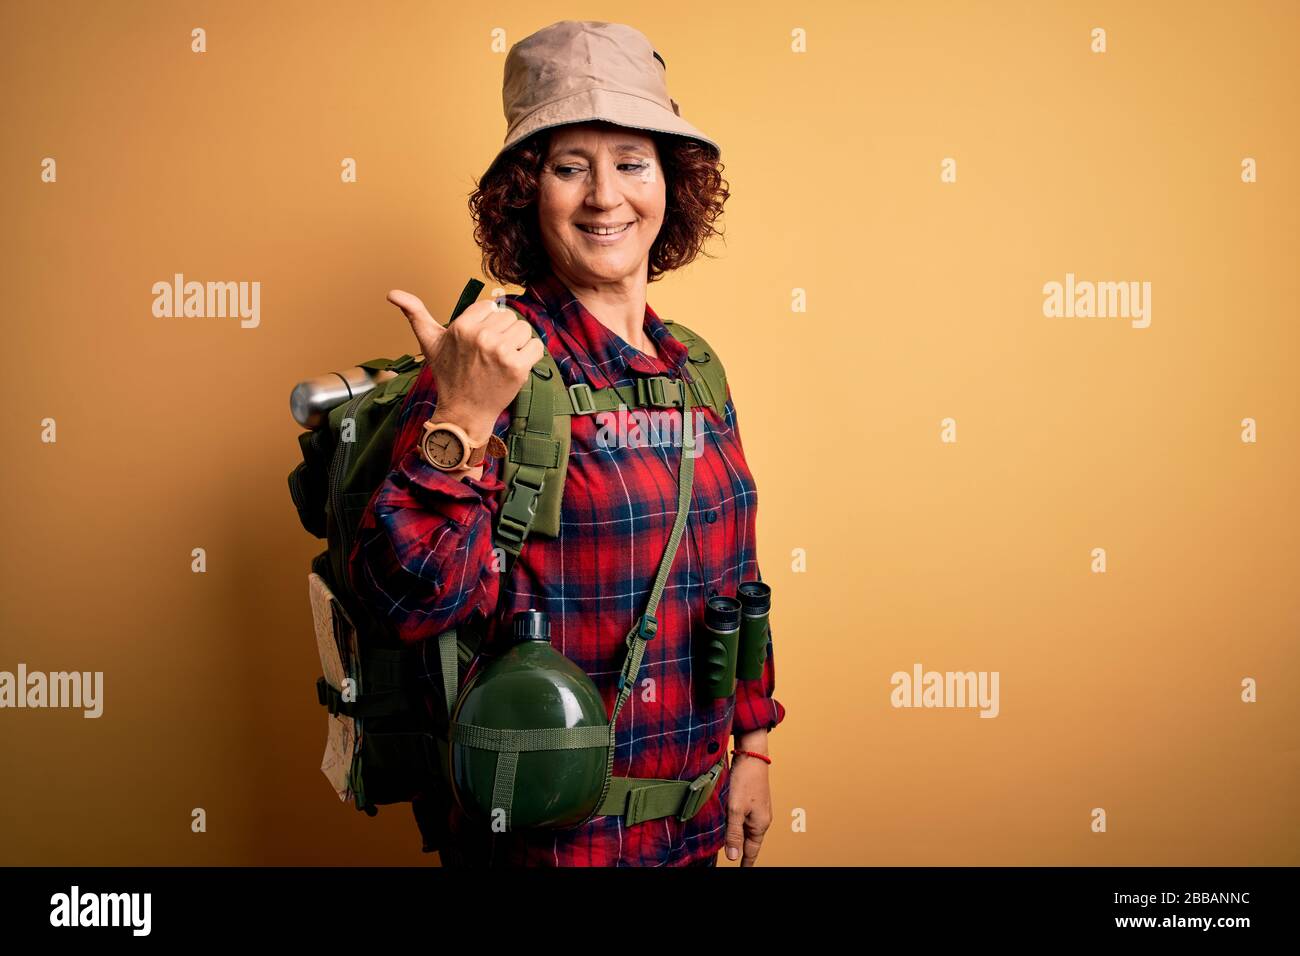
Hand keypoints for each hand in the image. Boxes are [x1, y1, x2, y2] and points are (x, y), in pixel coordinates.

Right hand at [386, 289, 544, 442]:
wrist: (463, 412)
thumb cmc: (448, 376)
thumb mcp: (430, 342)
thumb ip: (415, 314)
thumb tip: (392, 293)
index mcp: (462, 326)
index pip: (491, 306)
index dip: (487, 323)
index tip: (478, 343)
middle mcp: (480, 336)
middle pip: (509, 316)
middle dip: (502, 333)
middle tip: (489, 355)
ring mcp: (500, 351)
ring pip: (524, 329)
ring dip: (517, 344)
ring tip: (500, 360)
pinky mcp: (517, 367)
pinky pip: (536, 346)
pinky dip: (530, 356)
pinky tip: (514, 366)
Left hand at [724, 735, 772, 865]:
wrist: (751, 754)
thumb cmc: (745, 780)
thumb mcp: (735, 809)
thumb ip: (734, 834)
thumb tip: (734, 857)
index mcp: (760, 824)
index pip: (751, 852)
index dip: (745, 864)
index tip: (741, 872)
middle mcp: (761, 819)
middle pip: (749, 842)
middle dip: (741, 853)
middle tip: (730, 862)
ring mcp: (757, 810)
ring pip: (745, 830)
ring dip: (737, 838)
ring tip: (728, 848)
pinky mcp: (751, 801)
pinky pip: (744, 819)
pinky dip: (736, 826)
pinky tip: (728, 826)